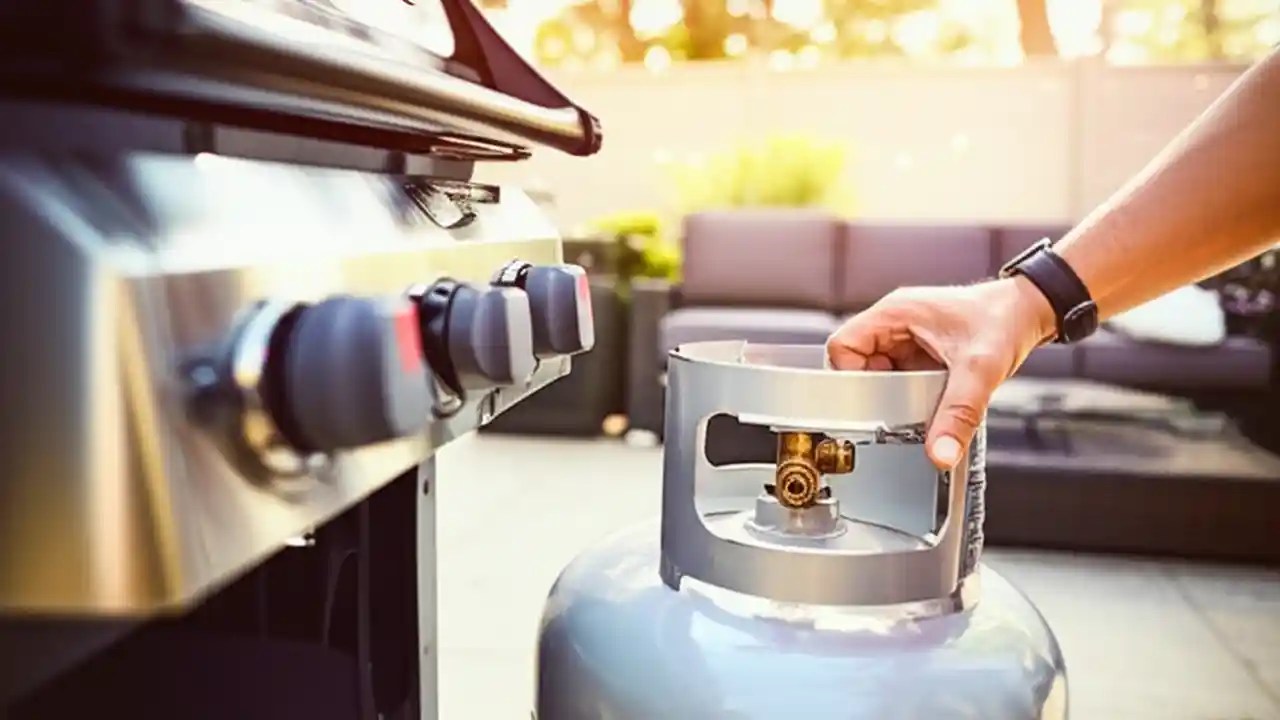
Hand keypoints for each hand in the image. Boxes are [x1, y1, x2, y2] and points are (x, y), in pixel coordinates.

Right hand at [825, 277, 1055, 469]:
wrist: (1029, 313)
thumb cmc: (1004, 320)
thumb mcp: (980, 371)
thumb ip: (958, 415)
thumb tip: (940, 453)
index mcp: (894, 313)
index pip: (842, 346)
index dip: (848, 377)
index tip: (866, 403)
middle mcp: (894, 322)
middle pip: (855, 364)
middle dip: (872, 392)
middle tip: (892, 411)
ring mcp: (904, 337)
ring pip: (875, 373)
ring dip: (890, 394)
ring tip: (913, 404)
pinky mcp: (917, 351)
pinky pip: (896, 377)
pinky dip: (905, 393)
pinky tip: (925, 401)